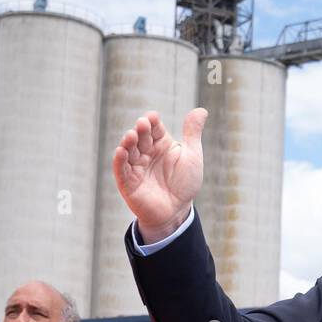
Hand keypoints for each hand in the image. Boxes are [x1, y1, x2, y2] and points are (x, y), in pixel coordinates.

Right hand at [113, 108, 206, 242]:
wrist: (177, 211)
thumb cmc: (185, 183)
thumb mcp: (192, 156)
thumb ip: (193, 134)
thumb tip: (201, 110)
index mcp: (161, 144)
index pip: (154, 128)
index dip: (152, 122)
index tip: (153, 117)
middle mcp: (146, 153)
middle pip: (140, 137)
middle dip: (141, 130)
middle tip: (143, 124)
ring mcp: (136, 167)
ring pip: (128, 151)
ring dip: (128, 142)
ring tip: (131, 135)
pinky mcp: (128, 183)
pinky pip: (121, 170)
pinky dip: (119, 160)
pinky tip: (121, 151)